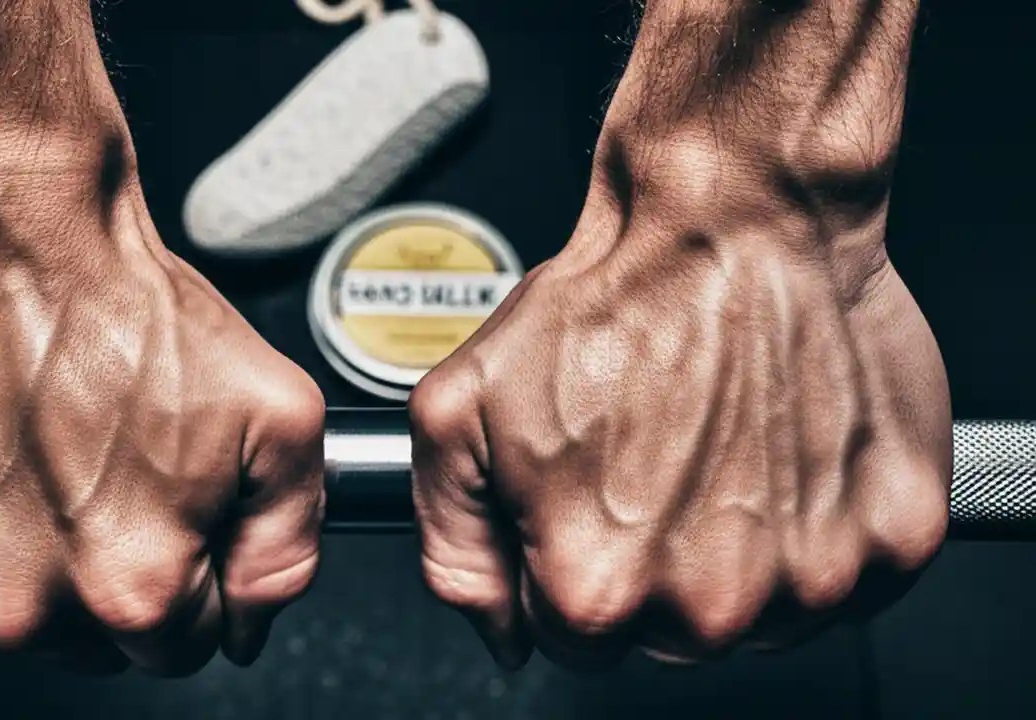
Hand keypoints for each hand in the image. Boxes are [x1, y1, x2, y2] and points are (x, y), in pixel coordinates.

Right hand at [0, 173, 324, 674]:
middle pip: (84, 642)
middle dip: (105, 570)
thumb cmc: (125, 309)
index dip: (187, 578)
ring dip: (16, 550)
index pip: (177, 647)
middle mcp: (15, 604)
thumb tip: (255, 619)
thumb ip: (287, 539)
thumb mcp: (278, 416)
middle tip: (100, 468)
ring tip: (31, 449)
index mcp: (129, 586)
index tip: (169, 516)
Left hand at [409, 149, 950, 667]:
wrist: (729, 219)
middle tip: (656, 463)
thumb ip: (454, 544)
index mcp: (597, 587)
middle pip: (668, 635)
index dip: (570, 564)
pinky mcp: (895, 534)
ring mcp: (815, 576)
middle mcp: (712, 603)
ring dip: (740, 551)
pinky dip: (818, 527)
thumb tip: (497, 629)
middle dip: (653, 563)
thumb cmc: (610, 303)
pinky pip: (849, 577)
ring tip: (722, 452)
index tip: (589, 500)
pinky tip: (783, 455)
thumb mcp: (459, 413)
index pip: (573, 639)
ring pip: (761, 614)